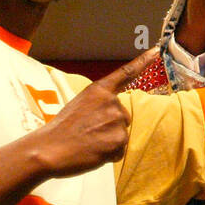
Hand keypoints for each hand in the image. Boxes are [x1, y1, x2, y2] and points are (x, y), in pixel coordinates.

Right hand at [32, 48, 160, 176]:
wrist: (48, 150)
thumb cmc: (61, 129)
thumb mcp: (80, 105)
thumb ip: (100, 104)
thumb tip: (116, 116)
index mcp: (99, 90)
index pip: (126, 73)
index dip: (143, 61)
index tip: (157, 49)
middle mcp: (112, 103)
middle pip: (123, 116)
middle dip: (110, 126)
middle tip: (87, 132)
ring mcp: (116, 122)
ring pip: (121, 134)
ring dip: (108, 141)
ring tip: (87, 142)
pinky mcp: (118, 141)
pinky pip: (119, 150)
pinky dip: (108, 154)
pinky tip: (92, 152)